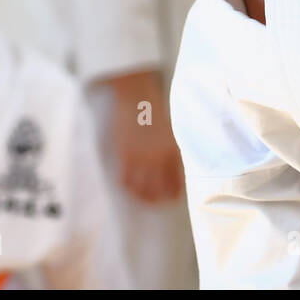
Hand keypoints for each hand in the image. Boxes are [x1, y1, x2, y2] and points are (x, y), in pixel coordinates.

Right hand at [104, 69, 184, 203]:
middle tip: (153, 201)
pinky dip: (126, 186)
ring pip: (140, 189)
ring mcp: (141, 158)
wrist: (137, 98)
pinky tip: (127, 185)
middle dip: (156, 198)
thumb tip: (171, 172)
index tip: (169, 197)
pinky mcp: (125, 155)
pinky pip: (125, 180)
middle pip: (158, 190)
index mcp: (173, 153)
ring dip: (140, 196)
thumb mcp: (169, 134)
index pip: (175, 183)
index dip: (172, 193)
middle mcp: (158, 159)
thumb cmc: (154, 114)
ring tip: (139, 196)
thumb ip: (171, 153)